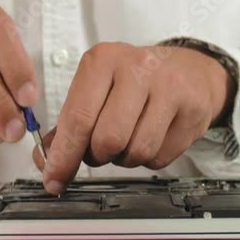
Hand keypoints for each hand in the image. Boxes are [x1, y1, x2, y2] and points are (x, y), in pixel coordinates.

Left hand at [34, 42, 234, 193]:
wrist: (191, 72)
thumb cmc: (135, 82)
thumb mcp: (97, 90)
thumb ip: (68, 124)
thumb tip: (46, 160)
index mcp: (103, 60)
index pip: (78, 118)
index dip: (64, 156)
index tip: (54, 179)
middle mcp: (137, 69)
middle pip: (108, 139)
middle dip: (99, 156)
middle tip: (101, 149)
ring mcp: (169, 88)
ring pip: (136, 152)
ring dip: (126, 158)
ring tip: (129, 139)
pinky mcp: (193, 110)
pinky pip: (161, 158)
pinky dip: (150, 159)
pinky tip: (153, 137)